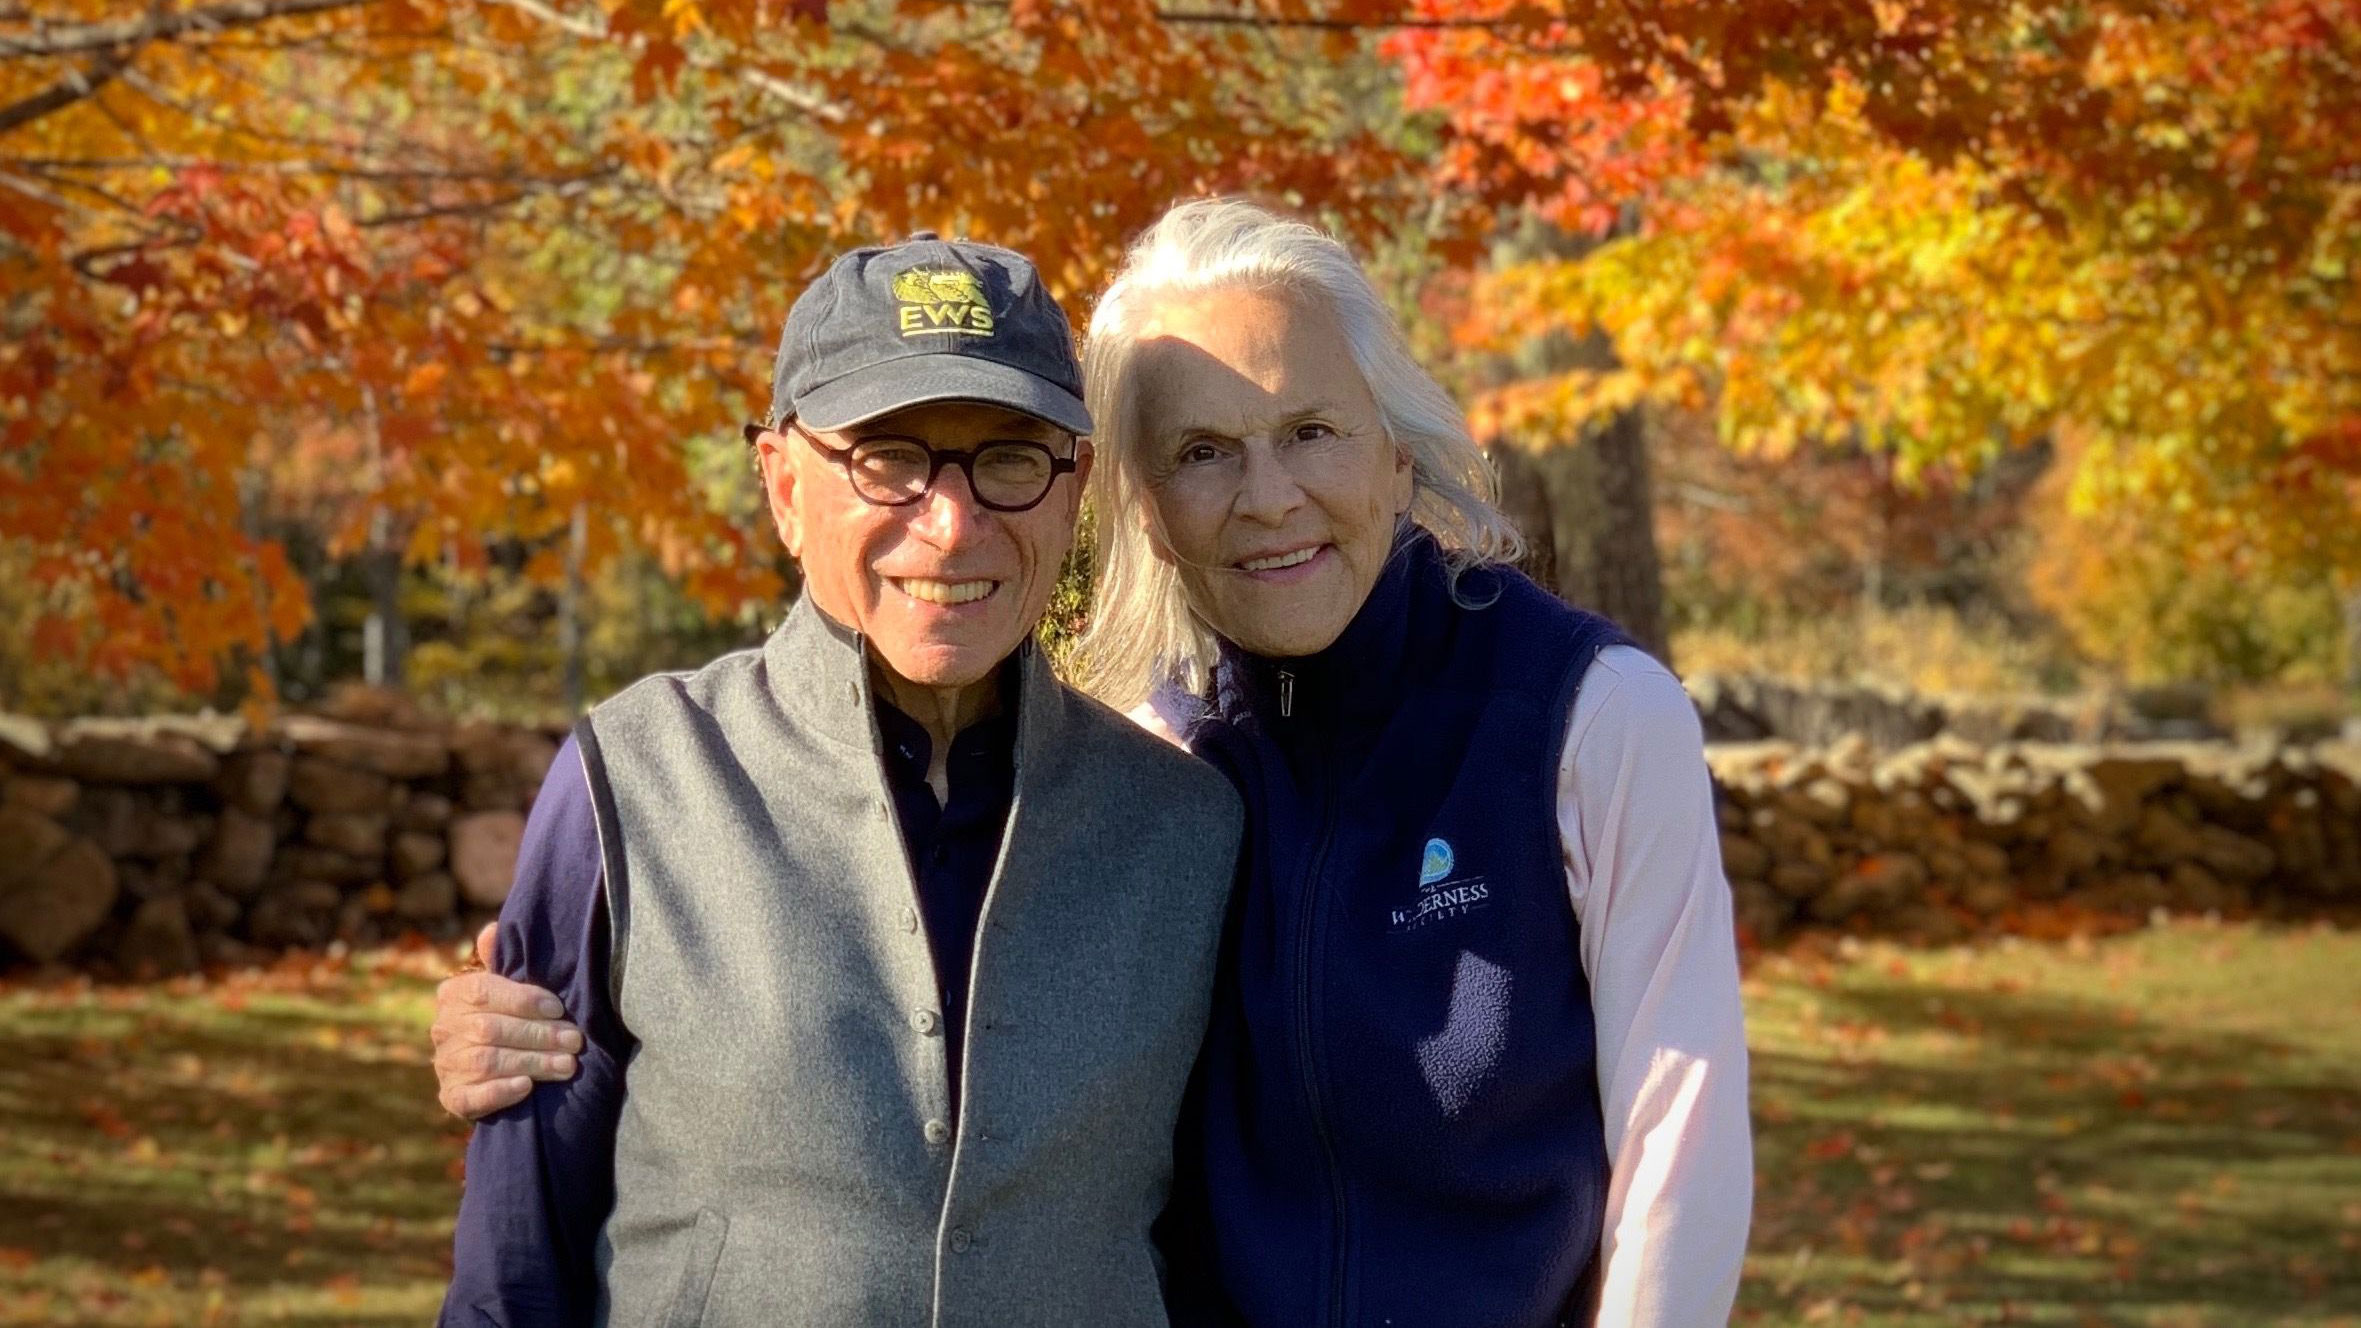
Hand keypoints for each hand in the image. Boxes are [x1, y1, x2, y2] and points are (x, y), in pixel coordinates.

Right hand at [431, 923, 583, 1119]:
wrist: (494, 1067)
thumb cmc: (509, 1014)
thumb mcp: (508, 985)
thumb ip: (502, 961)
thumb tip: (493, 930)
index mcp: (454, 994)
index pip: (483, 991)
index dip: (522, 999)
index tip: (558, 1008)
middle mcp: (443, 1029)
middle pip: (490, 1029)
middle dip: (538, 1035)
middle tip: (575, 1040)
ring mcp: (445, 1064)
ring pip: (487, 1062)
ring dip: (531, 1063)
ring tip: (567, 1064)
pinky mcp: (451, 1097)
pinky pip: (470, 1096)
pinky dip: (499, 1091)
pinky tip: (527, 1087)